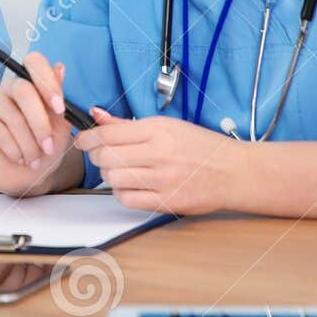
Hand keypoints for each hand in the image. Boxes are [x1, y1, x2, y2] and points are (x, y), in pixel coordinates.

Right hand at [0, 52, 75, 195]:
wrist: (27, 176)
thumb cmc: (44, 148)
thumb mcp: (60, 126)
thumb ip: (58, 99)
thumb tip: (60, 67)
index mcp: (32, 83)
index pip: (34, 62)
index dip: (47, 82)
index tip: (59, 109)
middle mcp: (10, 87)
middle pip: (23, 90)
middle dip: (40, 122)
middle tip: (48, 146)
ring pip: (13, 116)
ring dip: (28, 143)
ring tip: (34, 159)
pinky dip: (13, 149)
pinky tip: (19, 157)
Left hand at [74, 108, 244, 215]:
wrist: (234, 172)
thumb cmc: (202, 147)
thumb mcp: (168, 126)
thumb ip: (128, 124)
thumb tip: (97, 115)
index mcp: (158, 130)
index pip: (108, 134)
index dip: (88, 138)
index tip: (82, 141)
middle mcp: (159, 153)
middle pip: (107, 156)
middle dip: (95, 157)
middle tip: (99, 156)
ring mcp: (163, 179)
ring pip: (114, 179)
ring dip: (108, 176)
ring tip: (116, 171)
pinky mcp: (167, 201)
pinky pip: (128, 199)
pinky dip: (120, 194)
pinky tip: (128, 187)